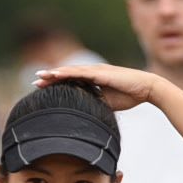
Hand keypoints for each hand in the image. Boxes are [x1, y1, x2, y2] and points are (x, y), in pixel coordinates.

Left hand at [35, 62, 162, 111]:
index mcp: (94, 78)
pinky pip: (80, 73)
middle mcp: (93, 72)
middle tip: (35, 81)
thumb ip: (96, 102)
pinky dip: (67, 73)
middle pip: (67, 74)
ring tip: (40, 76)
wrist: (146, 88)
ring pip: (70, 71)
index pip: (71, 80)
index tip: (43, 87)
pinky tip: (56, 74)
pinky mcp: (100, 72)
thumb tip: (85, 112)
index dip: (57, 83)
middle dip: (51, 77)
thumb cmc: (130, 95)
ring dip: (55, 73)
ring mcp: (96, 71)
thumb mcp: (108, 102)